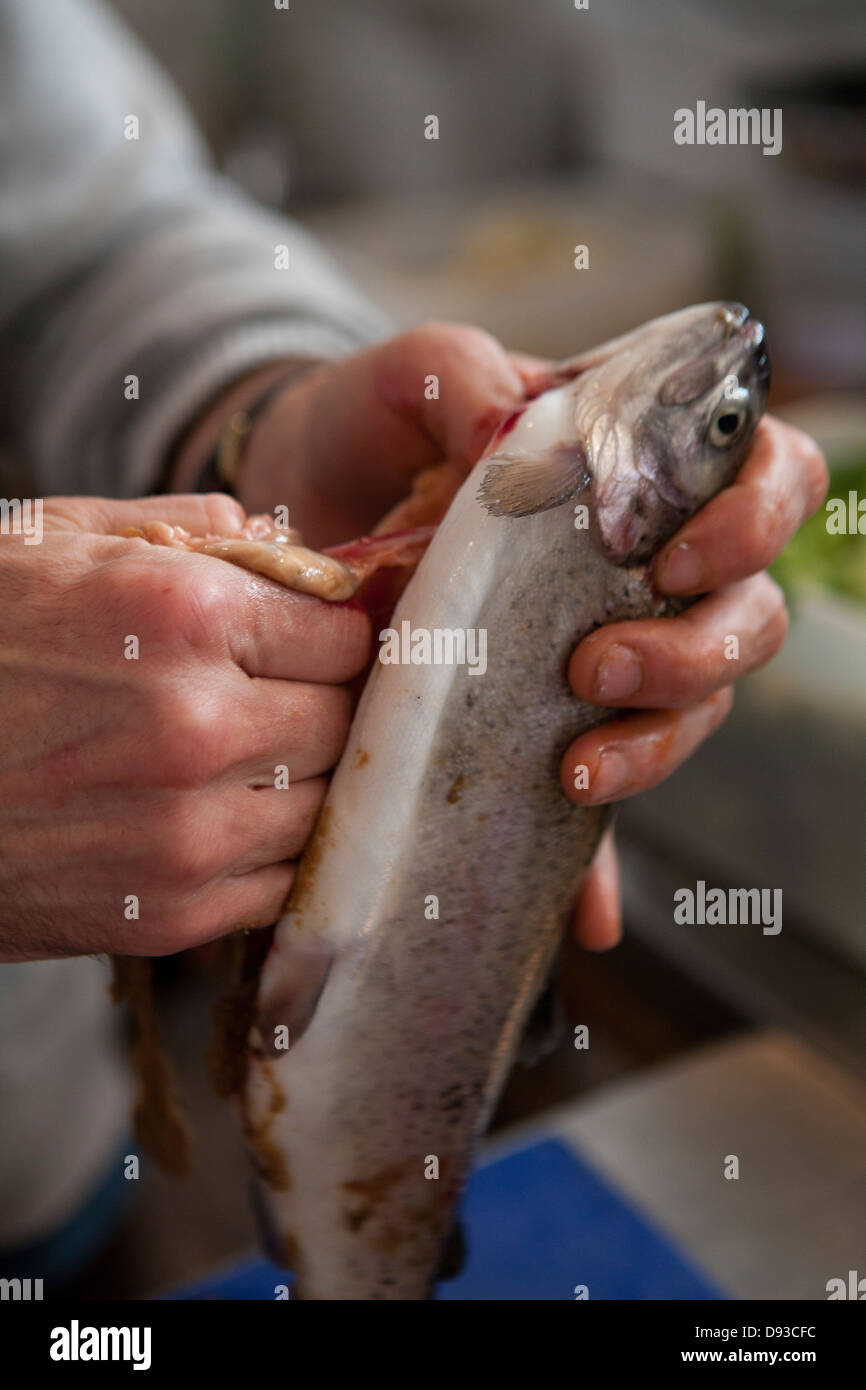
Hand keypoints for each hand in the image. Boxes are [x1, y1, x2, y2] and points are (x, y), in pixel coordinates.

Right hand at [0, 494, 368, 960]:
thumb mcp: (57, 542)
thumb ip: (194, 529)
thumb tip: (298, 550)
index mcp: (184, 612)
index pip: (345, 635)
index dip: (330, 636)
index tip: (308, 643)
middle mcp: (199, 723)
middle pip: (344, 721)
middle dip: (317, 705)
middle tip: (272, 697)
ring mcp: (187, 832)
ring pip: (325, 806)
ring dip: (296, 782)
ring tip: (235, 759)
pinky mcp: (170, 915)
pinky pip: (284, 883)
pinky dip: (266, 852)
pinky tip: (212, 817)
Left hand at [173, 327, 827, 955]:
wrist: (295, 503)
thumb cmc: (367, 426)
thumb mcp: (406, 377)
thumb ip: (462, 376)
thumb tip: (511, 437)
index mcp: (639, 463)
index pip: (764, 474)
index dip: (753, 519)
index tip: (668, 560)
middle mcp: (642, 564)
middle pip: (749, 614)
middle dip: (699, 654)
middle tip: (595, 666)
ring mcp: (601, 645)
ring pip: (696, 709)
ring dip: (657, 745)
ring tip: (573, 767)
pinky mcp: (544, 720)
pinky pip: (600, 798)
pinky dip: (603, 863)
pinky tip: (591, 916)